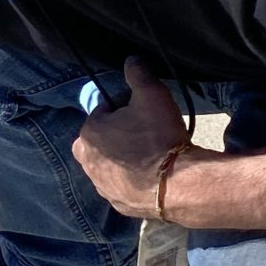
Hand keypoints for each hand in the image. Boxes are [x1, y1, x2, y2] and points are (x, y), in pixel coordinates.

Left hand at [76, 58, 188, 215]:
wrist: (178, 185)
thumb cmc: (159, 136)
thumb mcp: (151, 95)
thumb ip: (137, 74)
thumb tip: (131, 60)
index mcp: (88, 134)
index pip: (104, 111)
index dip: (125, 107)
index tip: (143, 110)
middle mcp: (87, 162)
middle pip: (105, 139)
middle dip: (121, 134)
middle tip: (148, 132)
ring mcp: (102, 187)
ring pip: (112, 164)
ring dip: (126, 158)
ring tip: (153, 154)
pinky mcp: (118, 205)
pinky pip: (123, 186)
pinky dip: (133, 180)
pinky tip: (153, 176)